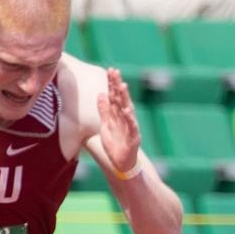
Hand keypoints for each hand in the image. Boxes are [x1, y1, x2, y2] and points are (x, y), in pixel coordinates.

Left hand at [94, 67, 142, 181]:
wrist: (122, 163)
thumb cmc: (114, 144)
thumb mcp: (105, 125)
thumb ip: (104, 110)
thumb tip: (100, 94)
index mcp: (118, 115)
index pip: (115, 96)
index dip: (113, 83)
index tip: (110, 70)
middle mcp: (125, 118)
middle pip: (121, 99)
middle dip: (118, 85)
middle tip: (115, 71)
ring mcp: (130, 127)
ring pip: (127, 110)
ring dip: (125, 98)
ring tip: (122, 86)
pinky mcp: (134, 137)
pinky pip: (132, 127)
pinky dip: (130, 119)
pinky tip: (127, 110)